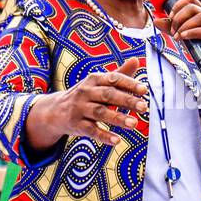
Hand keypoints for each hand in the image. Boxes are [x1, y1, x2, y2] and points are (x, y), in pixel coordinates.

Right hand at [26, 56, 147, 148]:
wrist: (56, 110)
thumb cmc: (86, 95)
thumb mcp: (99, 83)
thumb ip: (119, 74)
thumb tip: (136, 60)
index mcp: (94, 79)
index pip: (113, 79)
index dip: (129, 83)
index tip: (144, 90)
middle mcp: (86, 92)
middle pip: (108, 95)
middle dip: (127, 100)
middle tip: (144, 107)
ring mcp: (80, 108)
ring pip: (100, 112)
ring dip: (118, 118)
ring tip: (134, 124)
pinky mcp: (76, 124)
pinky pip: (91, 130)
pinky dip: (104, 136)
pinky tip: (117, 140)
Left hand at [154, 0, 200, 65]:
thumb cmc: (198, 46)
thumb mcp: (181, 33)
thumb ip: (170, 27)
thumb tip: (155, 21)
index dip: (178, 5)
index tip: (170, 17)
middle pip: (193, 7)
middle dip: (178, 18)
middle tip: (172, 31)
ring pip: (200, 17)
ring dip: (184, 26)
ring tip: (177, 36)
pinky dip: (193, 33)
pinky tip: (184, 37)